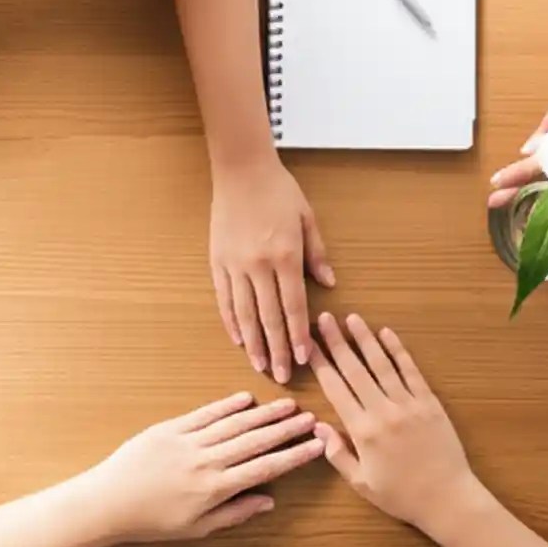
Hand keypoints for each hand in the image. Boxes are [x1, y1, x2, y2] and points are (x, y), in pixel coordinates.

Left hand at [86, 392, 323, 542]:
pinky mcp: (170, 428)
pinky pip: (205, 414)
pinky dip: (226, 405)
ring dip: (263, 413)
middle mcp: (206, 461)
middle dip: (286, 429)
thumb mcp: (196, 528)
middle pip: (255, 440)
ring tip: (287, 405)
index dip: (293, 455)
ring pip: (234, 423)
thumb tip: (269, 501)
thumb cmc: (151, 521)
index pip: (264, 467)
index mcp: (214, 487)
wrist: (108, 501)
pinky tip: (246, 398)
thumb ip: (235, 513)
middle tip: (311, 418)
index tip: (316, 445)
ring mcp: (188, 441)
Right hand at [210, 158, 334, 383]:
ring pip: (245, 314)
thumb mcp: (307, 219)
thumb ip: (317, 254)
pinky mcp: (218, 262)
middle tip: (283, 377)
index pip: (294, 306)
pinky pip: (225, 299)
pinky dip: (232, 322)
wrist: (241, 170)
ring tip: (261, 366)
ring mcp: (235, 265)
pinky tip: (239, 340)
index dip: (298, 336)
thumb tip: (329, 284)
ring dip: (255, 344)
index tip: (303, 359)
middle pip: (270, 317)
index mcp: (285, 256)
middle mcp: (259, 265)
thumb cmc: (278, 191)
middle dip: (278, 350)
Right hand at [310, 313, 477, 528]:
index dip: (321, 364)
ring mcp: (409, 404)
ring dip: (365, 339)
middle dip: (337, 342)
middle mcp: (383, 411)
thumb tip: (318, 426)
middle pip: (355, 369)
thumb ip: (338, 454)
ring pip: (382, 364)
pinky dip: (398, 351)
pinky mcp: (430, 403)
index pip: (336, 389)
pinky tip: (386, 334)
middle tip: (324, 319)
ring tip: (352, 318)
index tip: (309, 345)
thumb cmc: (402, 496)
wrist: (448, 499)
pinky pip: (411, 371)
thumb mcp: (361, 483)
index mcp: (363, 431)